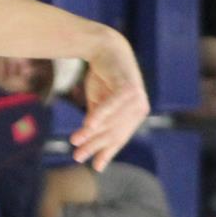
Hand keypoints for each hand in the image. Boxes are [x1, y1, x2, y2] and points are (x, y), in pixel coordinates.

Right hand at [71, 34, 150, 169]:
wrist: (106, 49)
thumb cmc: (104, 77)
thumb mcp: (98, 102)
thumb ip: (97, 119)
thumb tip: (89, 137)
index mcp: (134, 116)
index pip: (119, 138)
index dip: (107, 152)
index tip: (95, 167)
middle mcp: (139, 110)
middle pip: (114, 133)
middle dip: (95, 146)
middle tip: (78, 157)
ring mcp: (137, 99)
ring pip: (112, 122)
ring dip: (93, 133)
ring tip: (76, 142)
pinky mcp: (129, 88)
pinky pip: (113, 106)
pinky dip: (100, 115)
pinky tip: (88, 125)